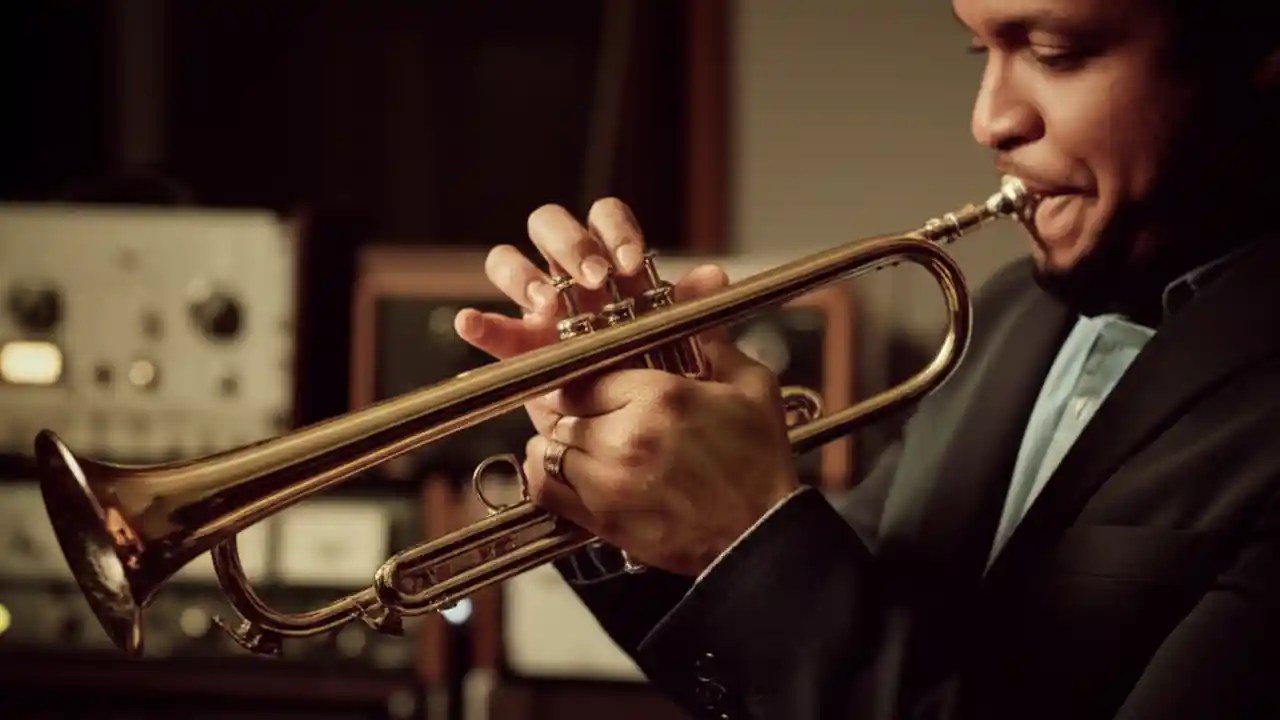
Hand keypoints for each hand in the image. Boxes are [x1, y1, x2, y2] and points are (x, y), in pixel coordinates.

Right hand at [453, 197, 727, 445]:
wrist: (628, 421)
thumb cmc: (647, 364)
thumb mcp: (672, 334)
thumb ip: (688, 305)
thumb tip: (715, 277)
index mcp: (607, 257)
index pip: (603, 217)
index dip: (614, 230)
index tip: (630, 262)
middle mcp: (564, 271)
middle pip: (549, 225)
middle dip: (569, 245)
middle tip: (593, 279)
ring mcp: (534, 304)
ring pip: (508, 260)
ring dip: (524, 275)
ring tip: (547, 304)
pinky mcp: (514, 344)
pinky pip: (487, 325)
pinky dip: (477, 323)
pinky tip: (472, 323)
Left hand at [454, 197, 799, 576]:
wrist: (761, 536)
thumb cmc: (761, 465)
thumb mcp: (752, 388)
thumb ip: (715, 343)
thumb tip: (701, 301)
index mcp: (661, 397)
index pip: (587, 371)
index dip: (584, 374)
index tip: (589, 379)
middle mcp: (627, 436)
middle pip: (562, 407)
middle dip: (569, 406)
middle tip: (583, 407)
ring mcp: (610, 480)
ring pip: (550, 444)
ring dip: (557, 438)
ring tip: (576, 436)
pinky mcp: (602, 519)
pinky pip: (546, 488)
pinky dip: (545, 473)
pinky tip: (562, 466)